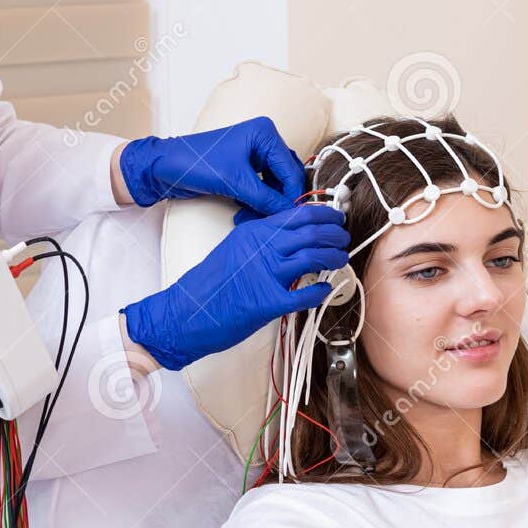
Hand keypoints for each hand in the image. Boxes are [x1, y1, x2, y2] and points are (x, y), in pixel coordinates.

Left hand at [119, 117, 305, 214]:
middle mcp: (262, 142)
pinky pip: (261, 190)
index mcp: (264, 133)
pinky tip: (246, 215)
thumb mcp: (234, 182)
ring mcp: (253, 156)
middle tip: (273, 220)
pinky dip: (257, 204)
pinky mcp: (243, 171)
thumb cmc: (192, 162)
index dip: (291, 195)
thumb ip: (265, 198)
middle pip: (285, 178)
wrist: (163, 168)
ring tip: (253, 218)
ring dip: (266, 205)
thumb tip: (287, 213)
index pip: (290, 169)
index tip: (291, 216)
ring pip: (274, 187)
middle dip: (278, 200)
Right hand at [121, 204, 349, 370]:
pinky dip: (321, 291)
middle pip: (310, 233)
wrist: (184, 312)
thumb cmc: (208, 285)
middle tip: (343, 240)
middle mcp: (261, 248)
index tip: (336, 220)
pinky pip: (305, 294)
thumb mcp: (232, 248)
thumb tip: (287, 237)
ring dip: (333, 258)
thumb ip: (259, 240)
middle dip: (334, 235)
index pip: (297, 215)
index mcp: (253, 231)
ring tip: (341, 260)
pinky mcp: (267, 302)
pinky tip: (327, 289)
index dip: (324, 216)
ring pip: (312, 258)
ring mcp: (264, 273)